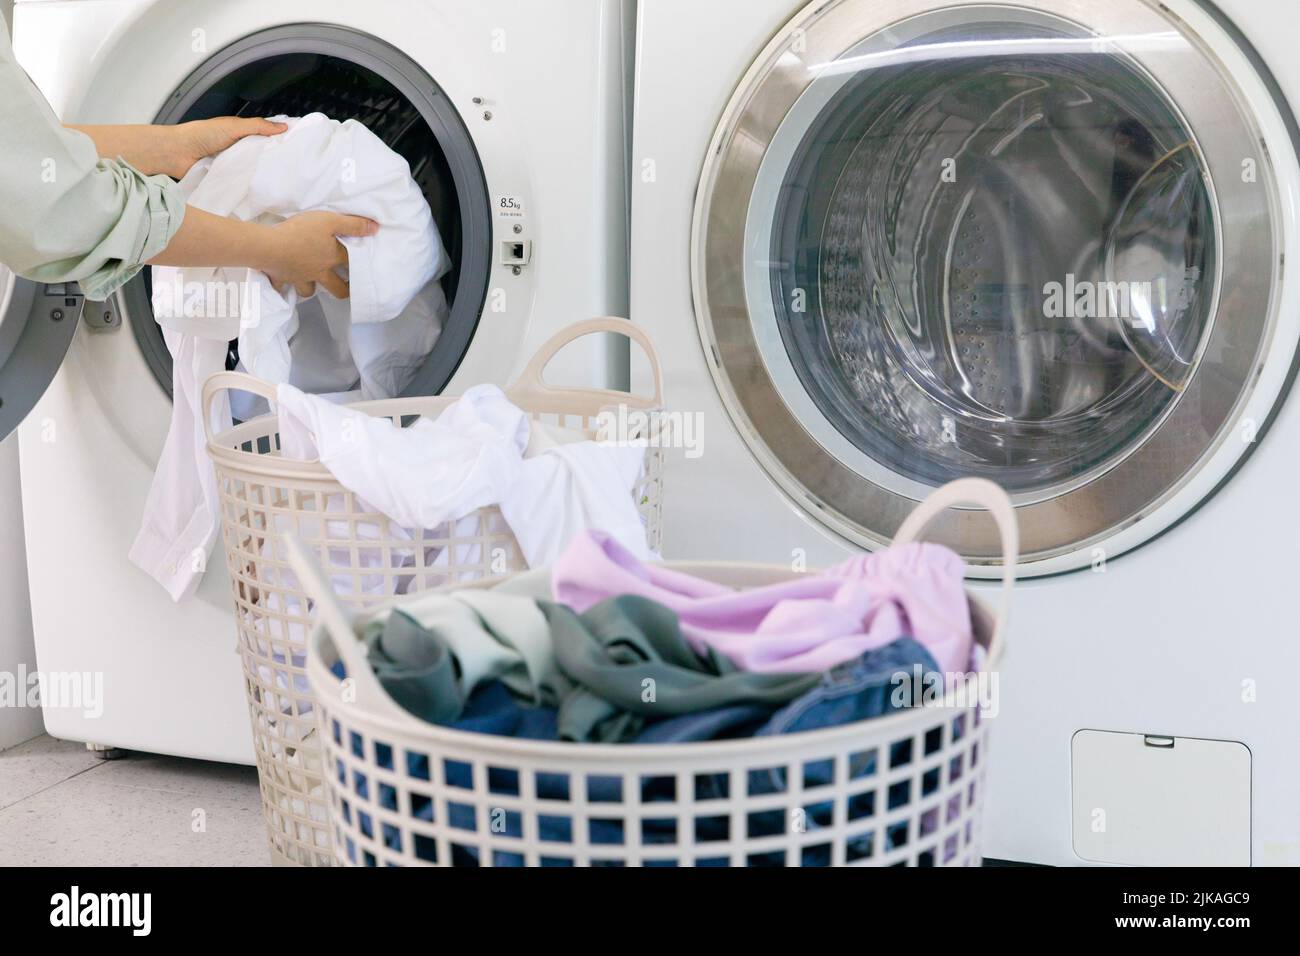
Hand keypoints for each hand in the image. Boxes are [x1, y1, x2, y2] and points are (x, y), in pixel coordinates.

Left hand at [166, 116, 287, 177]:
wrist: (177, 153)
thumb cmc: (201, 134)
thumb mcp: (233, 126)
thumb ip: (258, 126)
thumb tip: (283, 127)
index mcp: (242, 133)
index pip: (266, 135)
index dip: (280, 138)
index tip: (298, 144)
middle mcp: (239, 148)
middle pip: (263, 153)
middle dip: (274, 158)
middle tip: (294, 165)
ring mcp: (234, 164)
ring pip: (255, 168)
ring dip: (262, 171)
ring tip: (280, 177)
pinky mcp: (228, 178)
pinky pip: (243, 180)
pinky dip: (250, 182)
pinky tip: (260, 186)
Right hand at [259, 211, 379, 299]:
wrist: (269, 246)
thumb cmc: (301, 231)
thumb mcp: (330, 221)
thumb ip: (352, 224)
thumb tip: (375, 229)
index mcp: (332, 258)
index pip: (351, 264)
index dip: (360, 265)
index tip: (364, 267)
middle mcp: (318, 272)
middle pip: (336, 288)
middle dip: (343, 290)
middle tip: (345, 287)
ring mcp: (299, 277)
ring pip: (309, 291)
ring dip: (313, 289)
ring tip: (313, 282)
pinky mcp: (281, 278)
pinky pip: (282, 287)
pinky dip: (283, 287)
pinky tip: (282, 283)